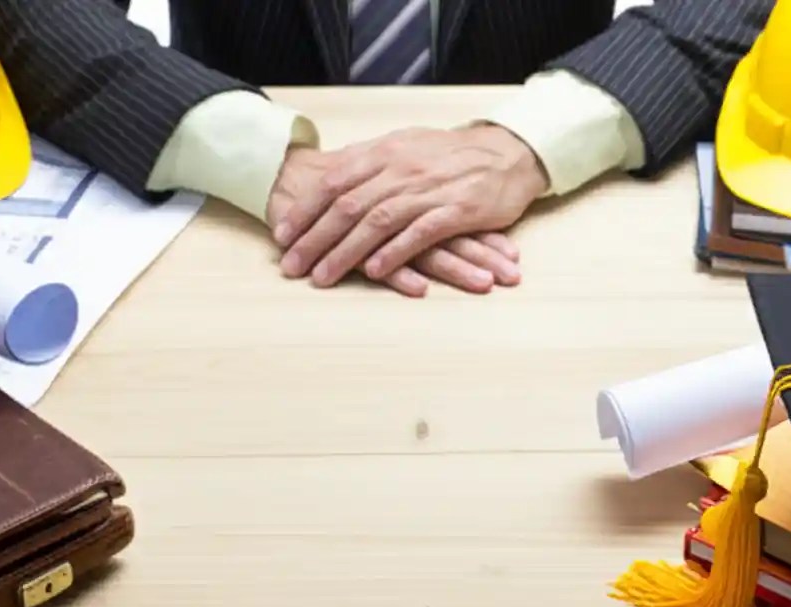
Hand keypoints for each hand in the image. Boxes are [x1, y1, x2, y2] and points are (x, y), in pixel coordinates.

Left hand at [274, 125, 547, 287]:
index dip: (305, 209)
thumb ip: (369, 161)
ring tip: (322, 277)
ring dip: (346, 253)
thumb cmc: (451, 155)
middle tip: (291, 266)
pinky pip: (419, 234)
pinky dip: (395, 253)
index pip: (334, 181)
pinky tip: (375, 272)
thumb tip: (330, 174)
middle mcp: (402, 168)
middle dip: (315, 238)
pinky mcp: (456, 210)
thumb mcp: (405, 145)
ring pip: (377, 222)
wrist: (508, 153)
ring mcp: (429, 190)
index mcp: (385, 151)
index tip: (282, 235)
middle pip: (348, 206)